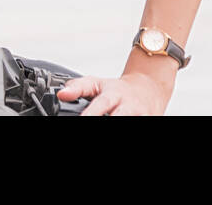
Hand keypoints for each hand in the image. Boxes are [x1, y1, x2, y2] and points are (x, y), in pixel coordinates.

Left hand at [57, 72, 171, 115]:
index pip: (101, 103)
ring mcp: (140, 114)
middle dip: (106, 119)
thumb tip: (62, 94)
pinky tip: (122, 127)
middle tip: (87, 120)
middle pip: (119, 116)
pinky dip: (136, 125)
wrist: (148, 89)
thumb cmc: (118, 89)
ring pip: (131, 119)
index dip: (91, 113)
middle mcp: (128, 105)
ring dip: (117, 121)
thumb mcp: (97, 83)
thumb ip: (78, 87)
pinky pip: (142, 123)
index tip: (82, 118)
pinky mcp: (150, 120)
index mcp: (114, 94)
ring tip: (108, 119)